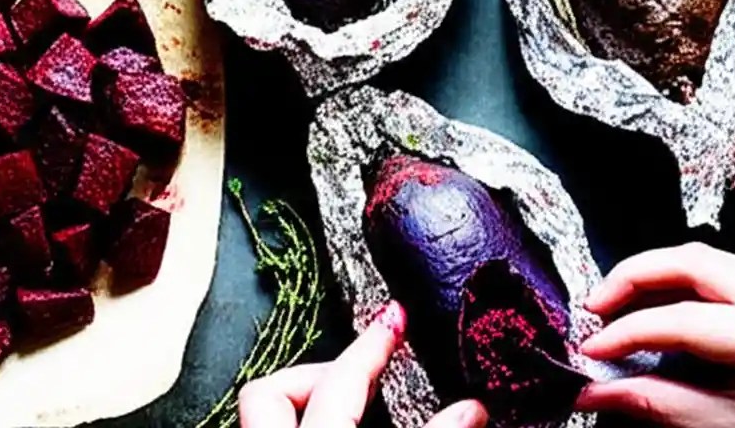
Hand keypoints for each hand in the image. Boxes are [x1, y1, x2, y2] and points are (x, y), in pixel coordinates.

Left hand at [238, 301, 487, 427]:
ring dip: (304, 395)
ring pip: (262, 411)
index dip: (374, 344)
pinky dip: (300, 421)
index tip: (395, 318)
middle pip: (269, 388)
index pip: (341, 380)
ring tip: (349, 398)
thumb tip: (472, 410)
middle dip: (318, 369)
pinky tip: (326, 425)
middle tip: (364, 365)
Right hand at [576, 242, 734, 427]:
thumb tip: (596, 388)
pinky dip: (683, 287)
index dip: (626, 331)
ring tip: (618, 306)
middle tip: (596, 307)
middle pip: (694, 263)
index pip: (684, 320)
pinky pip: (726, 276)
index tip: (592, 347)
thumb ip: (653, 403)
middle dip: (635, 278)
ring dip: (656, 278)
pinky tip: (656, 309)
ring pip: (707, 261)